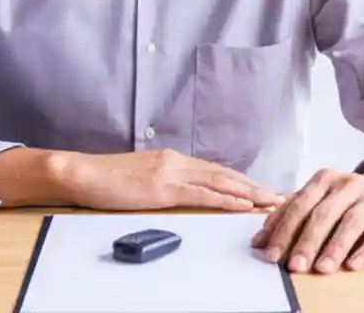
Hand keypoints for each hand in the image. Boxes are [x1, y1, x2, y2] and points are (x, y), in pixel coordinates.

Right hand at [53, 148, 282, 210]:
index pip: (215, 170)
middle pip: (225, 173)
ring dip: (249, 192)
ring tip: (272, 201)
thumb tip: (176, 191)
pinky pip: (202, 194)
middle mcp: (176, 161)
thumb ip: (161, 180)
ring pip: (220, 181)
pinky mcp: (163, 187)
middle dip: (254, 185)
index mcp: (172, 159)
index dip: (241, 179)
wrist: (83, 173)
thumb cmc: (105, 179)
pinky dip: (226, 198)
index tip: (262, 188)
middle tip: (279, 195)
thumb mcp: (139, 177)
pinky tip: (243, 204)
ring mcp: (171, 172)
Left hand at [251, 164, 363, 273]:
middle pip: (322, 215)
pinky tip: (353, 266)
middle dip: (306, 242)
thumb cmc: (347, 198)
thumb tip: (259, 241)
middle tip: (294, 266)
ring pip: (350, 223)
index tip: (270, 254)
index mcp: (324, 179)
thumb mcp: (320, 199)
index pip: (299, 205)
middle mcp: (347, 185)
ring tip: (322, 269)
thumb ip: (290, 215)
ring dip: (334, 247)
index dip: (283, 230)